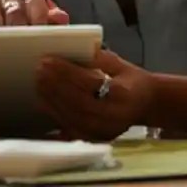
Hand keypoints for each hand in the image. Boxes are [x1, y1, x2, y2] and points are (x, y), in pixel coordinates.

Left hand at [35, 50, 154, 141]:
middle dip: (55, 85)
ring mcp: (105, 130)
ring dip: (52, 100)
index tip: (48, 60)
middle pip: (78, 102)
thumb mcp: (119, 63)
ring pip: (72, 117)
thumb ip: (97, 57)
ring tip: (38, 83)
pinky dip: (55, 115)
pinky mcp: (97, 139)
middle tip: (39, 70)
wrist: (148, 104)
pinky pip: (71, 129)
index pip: (89, 82)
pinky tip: (43, 102)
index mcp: (122, 93)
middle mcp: (114, 115)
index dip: (66, 71)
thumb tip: (72, 48)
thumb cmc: (132, 81)